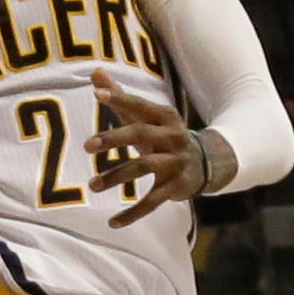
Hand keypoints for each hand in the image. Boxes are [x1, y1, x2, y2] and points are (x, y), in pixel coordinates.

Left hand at [85, 79, 221, 227]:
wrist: (207, 162)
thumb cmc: (164, 135)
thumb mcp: (147, 116)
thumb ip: (120, 96)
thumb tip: (95, 71)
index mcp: (164, 117)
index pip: (140, 105)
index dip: (121, 99)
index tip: (98, 95)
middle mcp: (172, 137)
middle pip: (141, 134)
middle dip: (114, 139)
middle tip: (86, 146)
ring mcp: (176, 162)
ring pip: (144, 167)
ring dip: (116, 176)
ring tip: (93, 186)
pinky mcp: (177, 187)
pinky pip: (153, 201)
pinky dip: (133, 213)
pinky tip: (113, 223)